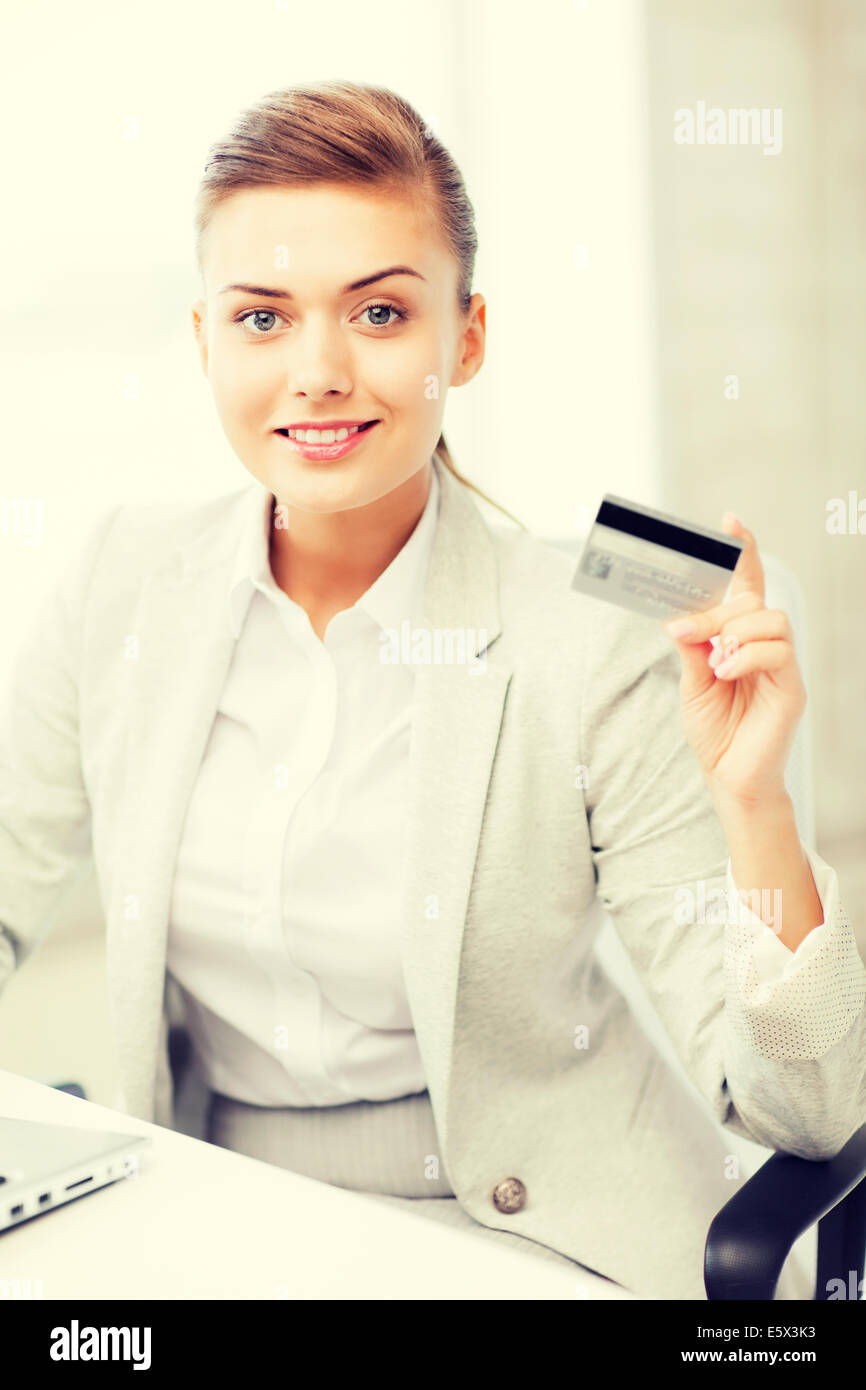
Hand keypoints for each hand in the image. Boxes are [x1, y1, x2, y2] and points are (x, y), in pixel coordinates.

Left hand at [661, 513, 806, 804]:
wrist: (728, 778)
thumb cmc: (715, 731)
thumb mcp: (692, 683)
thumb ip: (691, 648)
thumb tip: (680, 618)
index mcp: (740, 640)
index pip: (747, 587)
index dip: (743, 554)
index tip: (731, 522)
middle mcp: (766, 646)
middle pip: (752, 601)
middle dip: (716, 610)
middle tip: (688, 631)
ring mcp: (782, 666)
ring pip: (771, 619)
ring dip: (734, 633)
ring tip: (715, 662)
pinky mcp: (791, 688)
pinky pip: (778, 652)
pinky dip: (745, 657)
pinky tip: (726, 674)